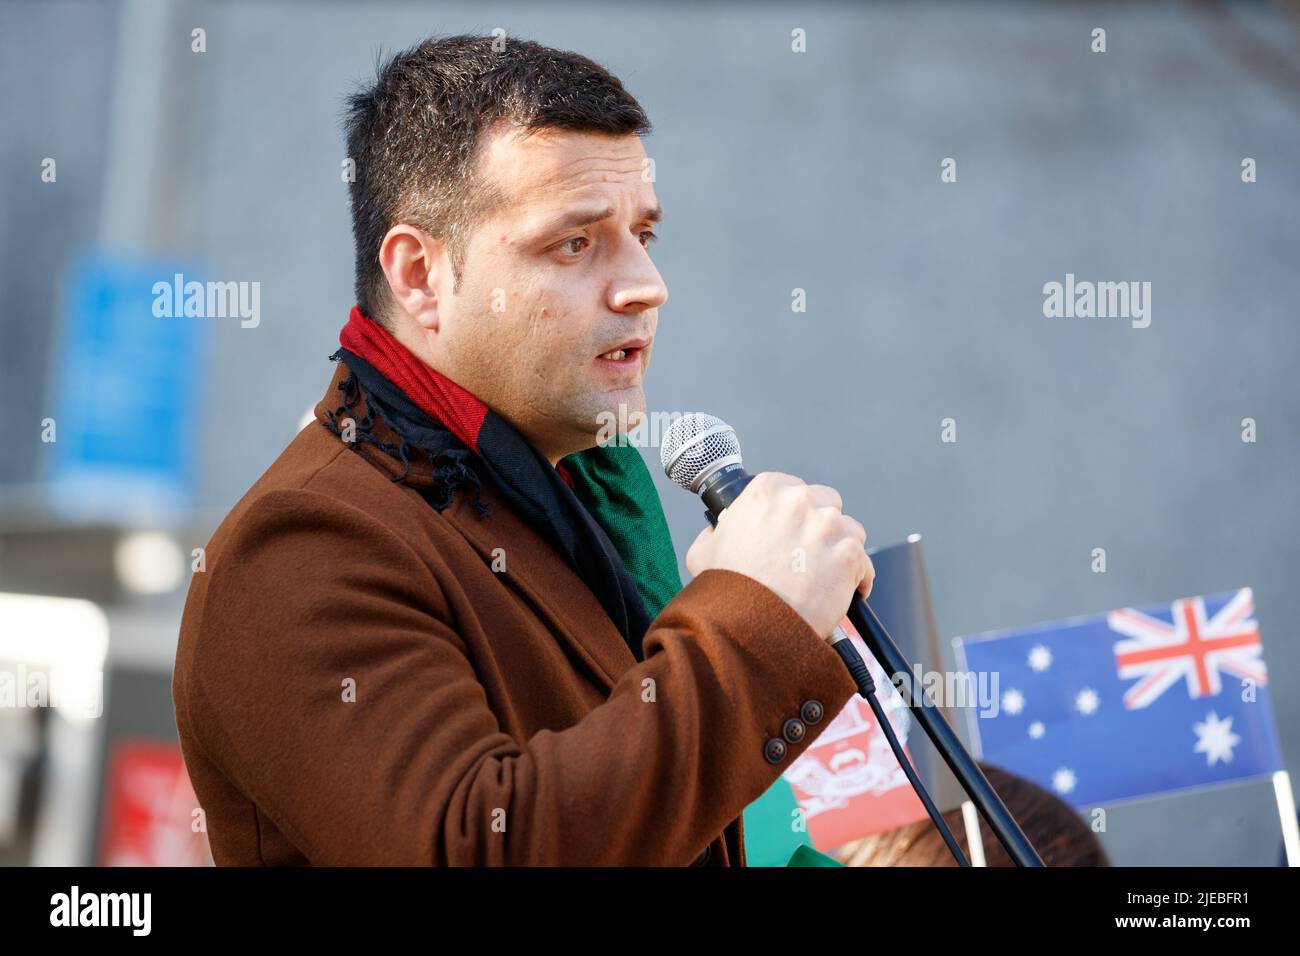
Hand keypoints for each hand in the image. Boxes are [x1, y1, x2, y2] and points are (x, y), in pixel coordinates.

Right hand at [685, 471, 873, 639]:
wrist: (747, 627)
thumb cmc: (725, 592)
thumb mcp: (704, 551)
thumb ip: (717, 532)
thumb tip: (721, 532)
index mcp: (765, 492)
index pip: (792, 487)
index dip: (793, 512)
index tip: (792, 530)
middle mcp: (799, 501)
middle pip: (825, 502)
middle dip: (819, 526)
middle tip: (808, 555)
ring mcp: (828, 526)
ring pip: (849, 531)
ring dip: (839, 550)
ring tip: (824, 577)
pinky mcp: (850, 555)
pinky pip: (864, 564)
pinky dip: (856, 579)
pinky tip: (841, 593)